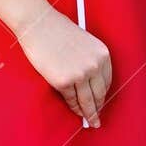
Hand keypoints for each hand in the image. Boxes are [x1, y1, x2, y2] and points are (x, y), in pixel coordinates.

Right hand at [16, 4, 111, 126]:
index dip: (103, 94)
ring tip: (90, 121)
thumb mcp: (83, 42)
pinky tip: (74, 110)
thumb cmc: (56, 29)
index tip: (101, 102)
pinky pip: (70, 99)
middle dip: (98, 108)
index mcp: (102, 54)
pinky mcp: (63, 81)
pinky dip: (72, 106)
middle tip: (97, 118)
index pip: (107, 81)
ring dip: (88, 113)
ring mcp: (80, 74)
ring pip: (87, 101)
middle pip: (99, 94)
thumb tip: (88, 83)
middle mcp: (95, 65)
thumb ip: (89, 60)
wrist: (38, 24)